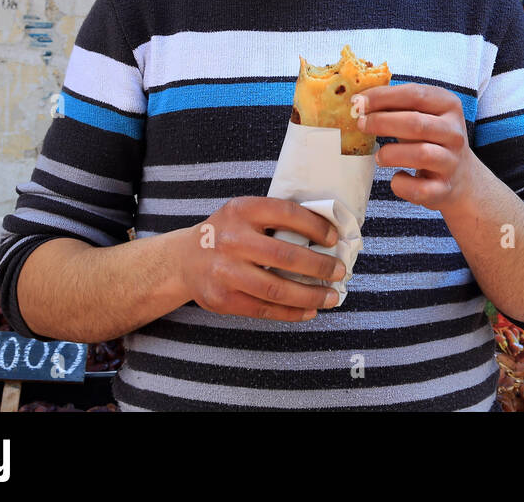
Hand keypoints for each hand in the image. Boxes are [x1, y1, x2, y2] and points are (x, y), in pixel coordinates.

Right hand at [178, 196, 343, 321]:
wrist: (184, 260)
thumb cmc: (227, 234)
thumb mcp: (245, 213)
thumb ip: (276, 219)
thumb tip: (326, 234)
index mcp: (242, 210)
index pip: (287, 213)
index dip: (316, 226)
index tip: (334, 238)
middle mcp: (232, 239)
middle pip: (286, 256)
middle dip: (320, 267)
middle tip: (339, 272)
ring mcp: (225, 272)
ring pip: (277, 289)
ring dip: (310, 296)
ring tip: (331, 297)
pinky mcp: (222, 299)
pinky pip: (264, 310)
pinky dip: (291, 312)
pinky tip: (308, 310)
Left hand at [353, 83, 475, 211]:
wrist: (459, 176)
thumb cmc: (430, 139)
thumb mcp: (421, 115)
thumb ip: (396, 106)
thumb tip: (359, 103)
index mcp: (448, 106)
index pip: (415, 95)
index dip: (383, 97)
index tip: (358, 102)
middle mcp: (454, 133)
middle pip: (416, 123)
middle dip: (382, 122)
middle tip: (361, 124)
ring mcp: (451, 162)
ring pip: (421, 154)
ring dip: (391, 154)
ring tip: (378, 156)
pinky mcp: (444, 189)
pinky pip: (419, 189)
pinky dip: (401, 184)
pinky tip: (396, 177)